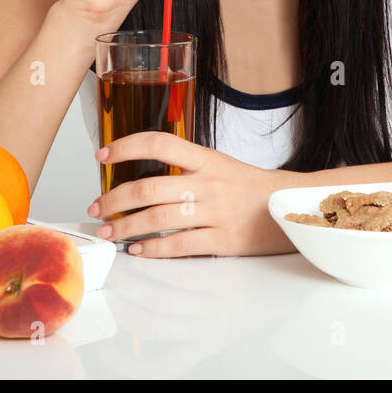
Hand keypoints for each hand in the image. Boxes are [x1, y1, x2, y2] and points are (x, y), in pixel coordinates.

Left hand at [87, 133, 296, 256]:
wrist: (294, 206)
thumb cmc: (252, 188)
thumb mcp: (220, 166)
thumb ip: (186, 168)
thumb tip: (142, 178)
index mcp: (206, 159)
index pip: (159, 144)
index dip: (126, 147)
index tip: (103, 155)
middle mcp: (209, 183)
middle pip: (149, 188)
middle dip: (115, 199)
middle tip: (97, 206)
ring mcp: (216, 212)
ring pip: (159, 218)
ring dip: (126, 226)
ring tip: (109, 231)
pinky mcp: (224, 240)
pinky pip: (181, 245)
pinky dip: (154, 249)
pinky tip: (139, 249)